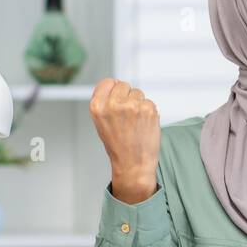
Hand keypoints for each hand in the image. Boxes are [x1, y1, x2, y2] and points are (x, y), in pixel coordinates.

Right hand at [89, 79, 159, 203]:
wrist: (133, 164)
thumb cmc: (118, 145)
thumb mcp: (101, 123)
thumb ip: (106, 102)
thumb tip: (116, 84)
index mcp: (97, 107)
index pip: (107, 82)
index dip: (114, 90)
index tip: (117, 99)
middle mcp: (113, 104)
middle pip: (124, 85)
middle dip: (127, 96)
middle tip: (127, 116)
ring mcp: (131, 106)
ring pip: (138, 93)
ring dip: (138, 104)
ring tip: (135, 123)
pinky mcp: (147, 109)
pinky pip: (149, 102)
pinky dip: (149, 112)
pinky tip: (144, 125)